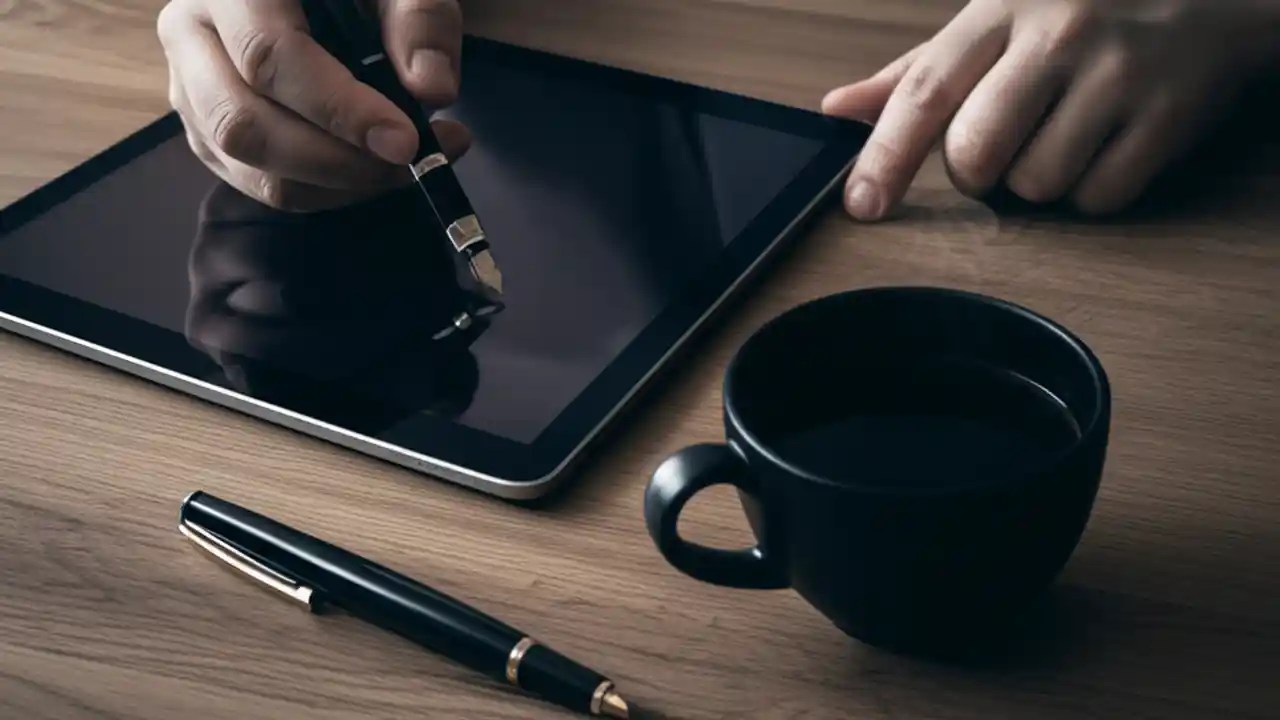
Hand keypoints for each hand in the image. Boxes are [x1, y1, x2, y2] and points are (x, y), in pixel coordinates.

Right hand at [158, 0, 469, 211]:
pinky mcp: (206, 133)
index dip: (339, 109)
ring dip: (335, 185)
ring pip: (248, 166)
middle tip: (410, 162)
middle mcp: (191, 33)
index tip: (405, 140)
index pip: (268, 56)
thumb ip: (420, 20)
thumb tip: (431, 89)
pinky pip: (259, 184)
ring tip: (402, 167)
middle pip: (243, 124)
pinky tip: (373, 171)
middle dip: (336, 162)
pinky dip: (325, 192)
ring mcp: (190, 89)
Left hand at [824, 0, 1279, 219]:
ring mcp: (1118, 72)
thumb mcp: (996, 19)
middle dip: (977, 172)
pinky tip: (1109, 143)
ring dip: (1040, 180)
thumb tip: (840, 109)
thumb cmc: (1084, 10)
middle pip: (976, 154)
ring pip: (1036, 185)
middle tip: (1003, 144)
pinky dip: (1093, 190)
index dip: (885, 157)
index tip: (862, 205)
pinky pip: (1099, 198)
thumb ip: (918, 71)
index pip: (926, 92)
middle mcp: (1058, 35)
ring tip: (1068, 130)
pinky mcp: (1170, 114)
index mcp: (1000, 9)